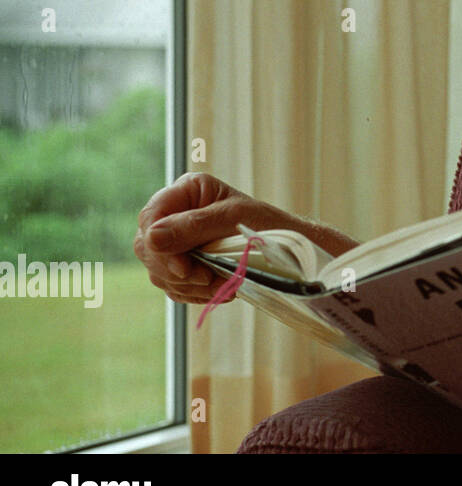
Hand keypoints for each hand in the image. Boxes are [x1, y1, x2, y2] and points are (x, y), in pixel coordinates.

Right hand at [134, 172, 355, 305]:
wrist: (288, 250)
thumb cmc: (267, 224)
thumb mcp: (233, 219)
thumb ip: (192, 227)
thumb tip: (151, 238)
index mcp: (187, 191)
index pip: (151, 216)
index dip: (158, 244)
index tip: (183, 267)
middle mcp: (178, 213)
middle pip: (148, 247)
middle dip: (176, 269)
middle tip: (207, 278)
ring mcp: (179, 241)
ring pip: (159, 271)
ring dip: (190, 285)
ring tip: (223, 285)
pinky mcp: (186, 265)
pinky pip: (174, 286)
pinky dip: (196, 294)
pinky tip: (222, 291)